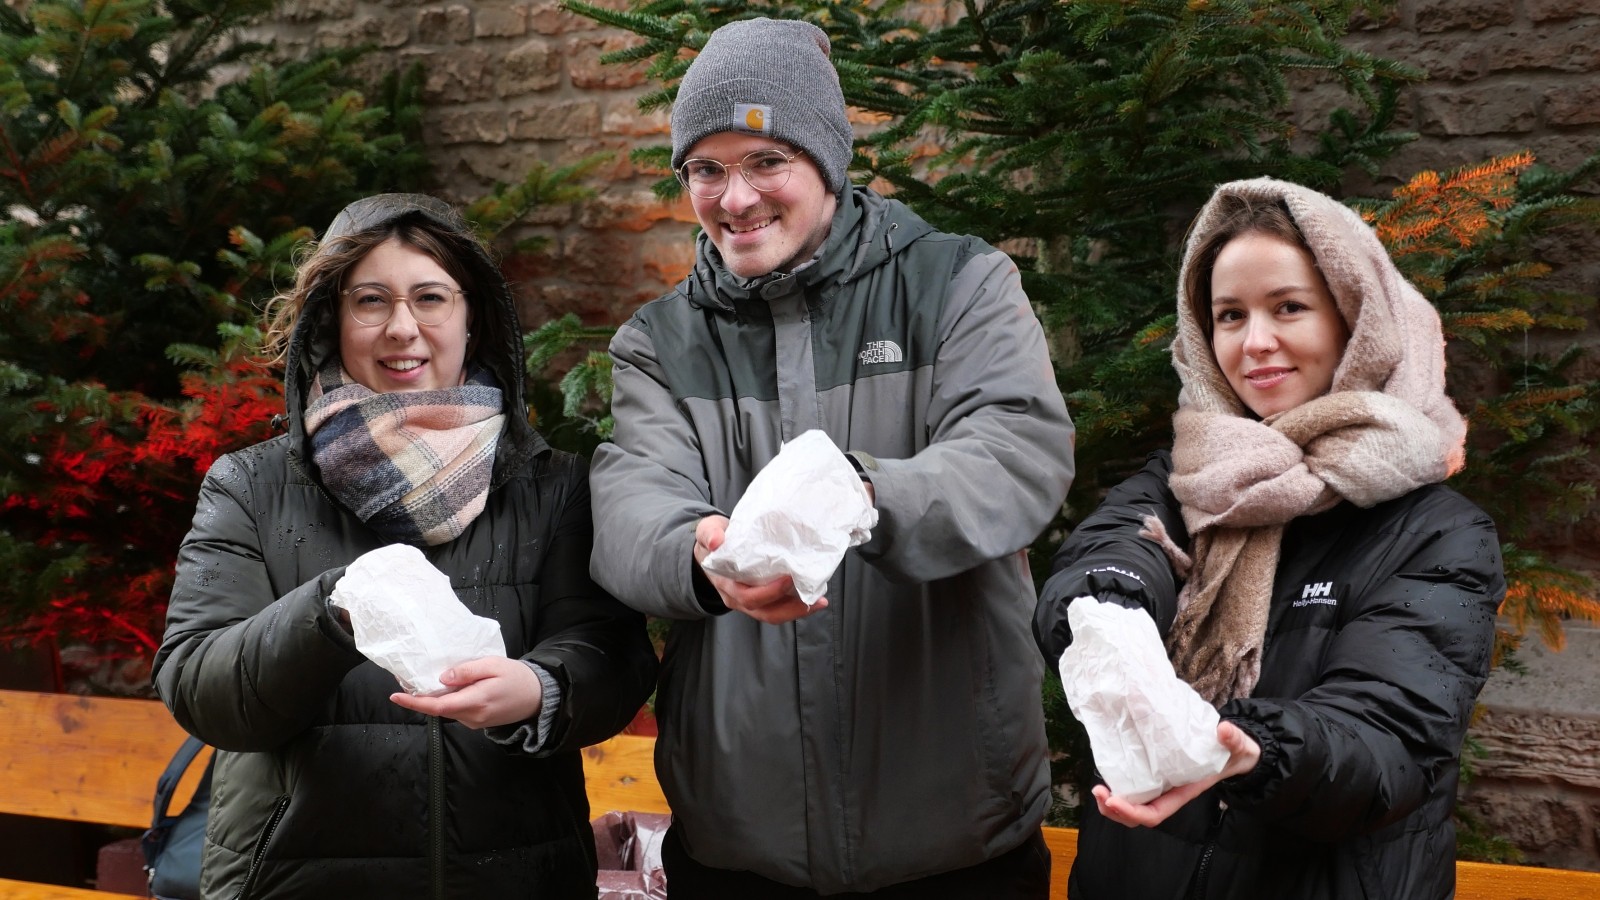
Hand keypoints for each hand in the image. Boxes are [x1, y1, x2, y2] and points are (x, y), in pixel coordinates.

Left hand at [389, 656, 542, 728]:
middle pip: (439, 708)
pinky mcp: (477, 722)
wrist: (539, 697)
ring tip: (425, 680)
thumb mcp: (494, 665)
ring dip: (435, 697)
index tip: (395, 696)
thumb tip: (442, 678)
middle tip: (405, 681)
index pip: (437, 705)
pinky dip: (447, 700)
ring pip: (447, 710)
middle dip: (420, 697)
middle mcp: (472, 717)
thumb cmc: (518, 677)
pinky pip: (456, 711)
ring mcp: (474, 722)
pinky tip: (448, 688)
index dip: (414, 702)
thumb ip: (467, 671)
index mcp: (475, 702)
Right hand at [694, 515, 827, 624]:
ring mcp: (749, 600)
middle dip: (791, 608)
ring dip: (797, 611)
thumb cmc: (713, 540)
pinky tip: (812, 596)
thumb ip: (709, 533)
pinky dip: (795, 605)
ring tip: (819, 601)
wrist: (711, 548)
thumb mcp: (708, 531)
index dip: (769, 592)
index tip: (788, 578)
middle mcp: (737, 597)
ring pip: (773, 614)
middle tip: (815, 598)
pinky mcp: (760, 598)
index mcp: (726, 583)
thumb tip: (716, 541)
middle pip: (765, 612)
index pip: (747, 596)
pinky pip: (777, 607)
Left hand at [1092, 720, 1260, 828]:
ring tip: (1097, 789)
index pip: (1155, 813)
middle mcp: (1170, 794)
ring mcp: (1162, 786)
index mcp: (1184, 792)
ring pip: (1133, 806)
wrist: (1237, 752)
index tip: (1114, 800)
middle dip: (1115, 810)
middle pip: (1138, 816)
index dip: (1133, 812)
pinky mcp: (1157, 774)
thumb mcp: (1238, 745)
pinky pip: (1134, 788)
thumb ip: (1233, 739)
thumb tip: (1224, 730)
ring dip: (1112, 802)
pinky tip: (1108, 774)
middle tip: (1098, 792)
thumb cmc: (1235, 752)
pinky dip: (1119, 786)